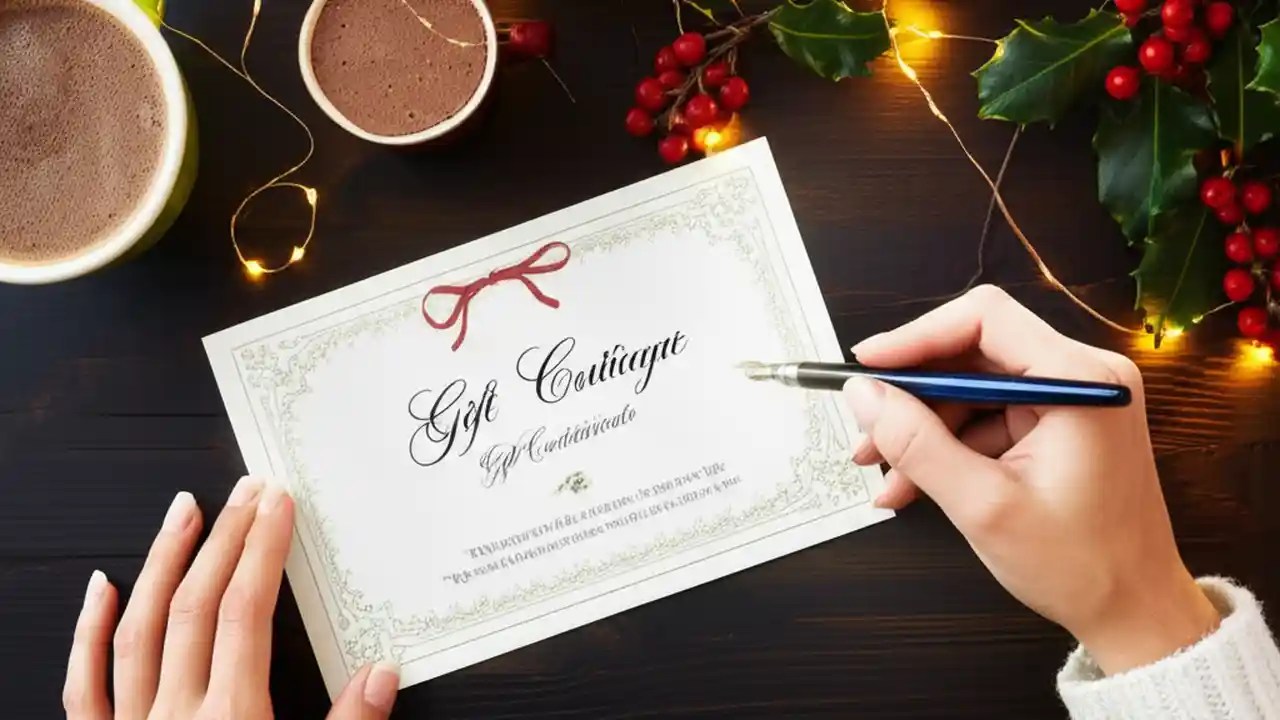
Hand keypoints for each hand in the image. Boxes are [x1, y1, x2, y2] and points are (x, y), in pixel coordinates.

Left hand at [62, 477, 399, 718]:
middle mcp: (174, 717)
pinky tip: (101, 585)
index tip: (278, 505)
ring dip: (162, 562)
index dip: (263, 550)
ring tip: (185, 510)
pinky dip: (88, 630)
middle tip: (248, 491)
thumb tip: (383, 672)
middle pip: (195, 606)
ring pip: (137, 628)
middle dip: (226, 540)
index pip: (245, 612)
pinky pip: (83, 683)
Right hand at [845, 285, 1219, 674]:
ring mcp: (1073, 400)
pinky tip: (913, 482)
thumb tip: (864, 395)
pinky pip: (987, 417)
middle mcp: (1083, 377)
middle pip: (972, 354)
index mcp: (1081, 380)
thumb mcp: (983, 505)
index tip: (868, 364)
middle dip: (913, 394)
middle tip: (867, 428)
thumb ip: (916, 443)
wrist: (1135, 612)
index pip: (983, 320)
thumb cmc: (1084, 567)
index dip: (916, 337)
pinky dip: (948, 446)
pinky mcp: (1060, 424)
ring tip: (885, 472)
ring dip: (923, 428)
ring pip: (972, 389)